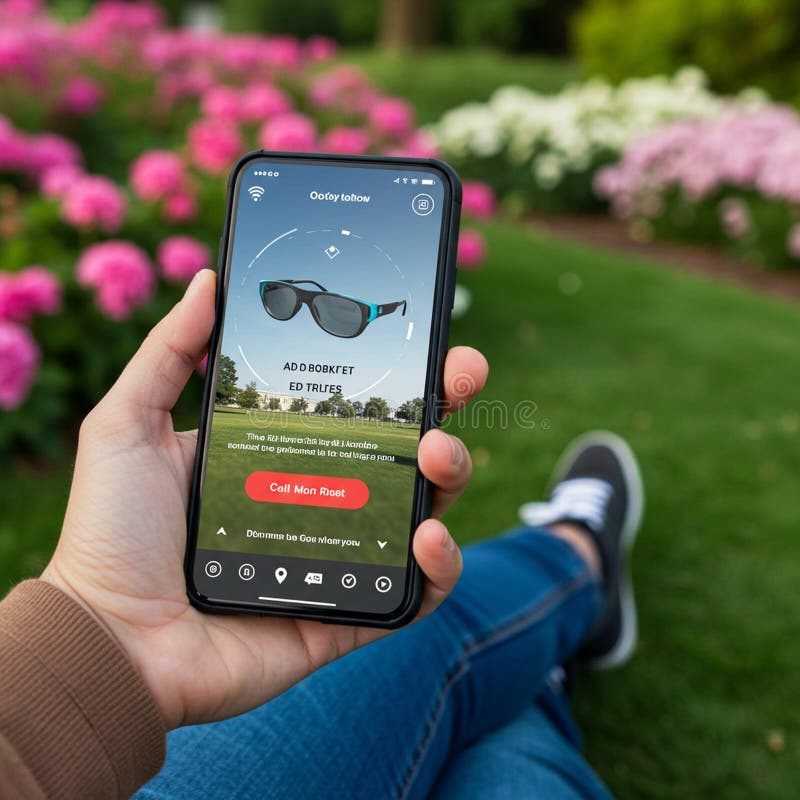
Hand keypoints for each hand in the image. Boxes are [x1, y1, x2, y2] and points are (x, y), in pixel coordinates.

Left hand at [41, 270, 487, 729]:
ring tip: (437, 453)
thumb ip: (169, 351)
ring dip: (451, 474)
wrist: (109, 640)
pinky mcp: (351, 612)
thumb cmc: (112, 533)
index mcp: (283, 450)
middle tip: (461, 375)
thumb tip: (207, 280)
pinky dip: (440, 566)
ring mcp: (342, 555)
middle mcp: (322, 496)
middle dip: (447, 406)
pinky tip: (427, 535)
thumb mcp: (129, 424)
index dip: (401, 369)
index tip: (428, 335)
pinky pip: (417, 593)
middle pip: (407, 447)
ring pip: (425, 509)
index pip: (357, 403)